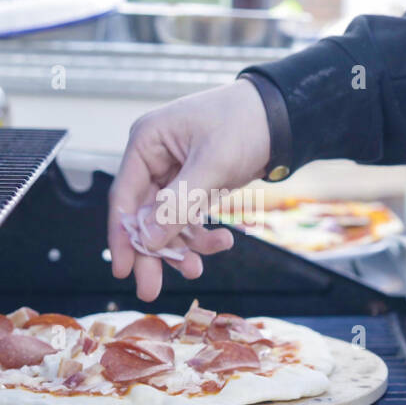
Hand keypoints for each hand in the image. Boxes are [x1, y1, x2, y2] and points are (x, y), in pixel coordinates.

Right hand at [108, 79, 271, 300]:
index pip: (123, 196)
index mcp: (147, 142)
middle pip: (142, 215)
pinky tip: (223, 242)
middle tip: (150, 289)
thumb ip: (178, 204)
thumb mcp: (212, 165)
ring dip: (181, 247)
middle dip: (151, 252)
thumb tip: (148, 240)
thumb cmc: (245, 123)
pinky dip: (201, 235)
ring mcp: (174, 172)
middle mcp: (154, 158)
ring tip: (196, 270)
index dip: (122, 236)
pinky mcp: (194, 184)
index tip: (123, 270)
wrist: (284, 114)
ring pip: (167, 222)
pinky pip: (188, 218)